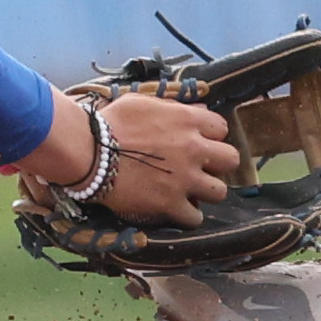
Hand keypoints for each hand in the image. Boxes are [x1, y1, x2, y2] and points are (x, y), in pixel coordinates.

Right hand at [10, 89, 238, 229]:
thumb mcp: (142, 102)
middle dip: (218, 165)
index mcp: (187, 121)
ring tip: (190, 192)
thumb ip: (173, 106)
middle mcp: (193, 149)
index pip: (221, 128)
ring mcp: (184, 179)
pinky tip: (176, 210)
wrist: (90, 152)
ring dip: (206, 192)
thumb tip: (198, 109)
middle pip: (230, 160)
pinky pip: (195, 218)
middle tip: (200, 168)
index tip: (199, 143)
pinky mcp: (170, 205)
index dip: (211, 137)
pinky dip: (187, 216)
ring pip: (219, 191)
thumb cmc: (111, 123)